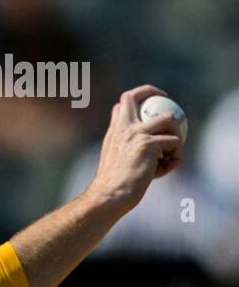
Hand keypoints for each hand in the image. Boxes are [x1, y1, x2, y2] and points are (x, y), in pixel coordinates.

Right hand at [85, 85, 183, 214]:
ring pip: (169, 119)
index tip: (151, 101)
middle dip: (154, 92)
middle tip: (168, 101)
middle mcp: (124, 128)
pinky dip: (175, 158)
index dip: (138, 97)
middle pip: (136, 96)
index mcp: (114, 131)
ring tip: (170, 155)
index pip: (123, 103)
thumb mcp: (115, 161)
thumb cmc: (114, 184)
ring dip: (176, 136)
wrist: (110, 194)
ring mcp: (136, 134)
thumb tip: (149, 147)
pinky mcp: (149, 144)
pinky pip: (176, 144)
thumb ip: (127, 147)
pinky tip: (165, 170)